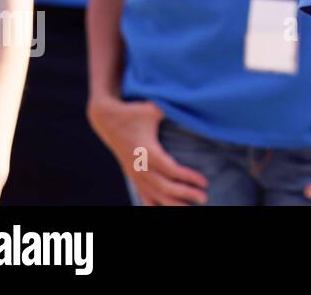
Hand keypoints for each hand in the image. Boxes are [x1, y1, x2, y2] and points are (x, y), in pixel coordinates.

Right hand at [88, 96, 207, 205]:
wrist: (105, 118)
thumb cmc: (133, 112)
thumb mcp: (152, 108)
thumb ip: (172, 108)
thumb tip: (193, 102)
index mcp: (146, 151)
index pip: (170, 169)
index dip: (188, 177)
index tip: (204, 182)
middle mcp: (139, 165)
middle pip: (164, 186)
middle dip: (184, 194)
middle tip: (205, 198)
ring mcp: (134, 172)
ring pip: (153, 194)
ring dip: (172, 203)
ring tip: (190, 208)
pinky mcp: (131, 174)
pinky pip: (142, 194)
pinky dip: (153, 204)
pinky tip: (163, 209)